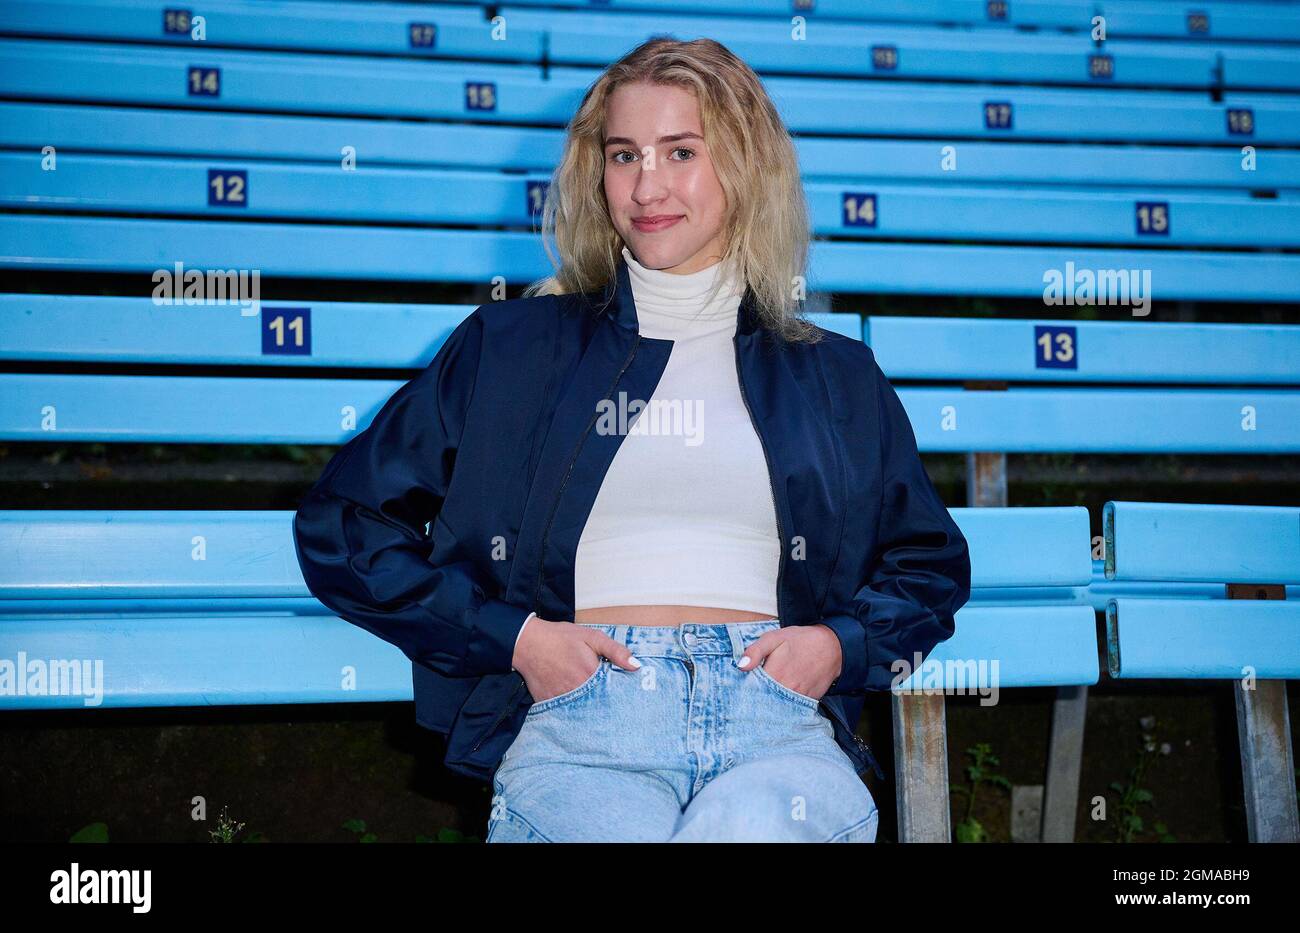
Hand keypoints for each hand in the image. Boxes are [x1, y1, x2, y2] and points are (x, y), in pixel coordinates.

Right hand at [511, 616, 641, 701]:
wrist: (527, 642)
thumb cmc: (561, 638)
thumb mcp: (592, 637)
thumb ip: (615, 651)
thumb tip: (636, 666)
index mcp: (591, 675)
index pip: (613, 692)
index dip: (619, 693)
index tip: (626, 697)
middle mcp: (577, 690)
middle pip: (599, 704)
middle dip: (606, 704)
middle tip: (613, 706)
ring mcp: (562, 698)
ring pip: (582, 710)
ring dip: (589, 708)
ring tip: (594, 705)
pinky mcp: (549, 703)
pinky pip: (564, 711)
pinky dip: (571, 710)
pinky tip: (575, 705)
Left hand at [737, 624, 841, 700]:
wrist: (832, 647)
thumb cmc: (801, 640)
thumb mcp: (774, 637)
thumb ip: (755, 651)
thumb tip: (741, 666)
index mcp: (774, 674)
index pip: (751, 691)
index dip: (743, 691)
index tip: (738, 691)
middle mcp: (786, 690)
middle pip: (763, 702)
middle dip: (755, 700)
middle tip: (747, 698)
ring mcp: (798, 698)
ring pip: (777, 707)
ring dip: (769, 704)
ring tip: (762, 700)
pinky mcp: (808, 702)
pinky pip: (791, 708)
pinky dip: (783, 706)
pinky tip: (778, 700)